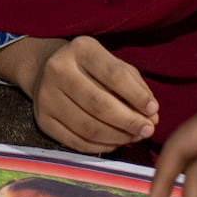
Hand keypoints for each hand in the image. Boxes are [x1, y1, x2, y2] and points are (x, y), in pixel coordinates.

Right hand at [0, 36, 159, 154]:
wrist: (45, 71)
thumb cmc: (91, 69)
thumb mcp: (113, 65)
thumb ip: (135, 87)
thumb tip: (151, 117)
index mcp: (81, 49)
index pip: (113, 74)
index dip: (136, 95)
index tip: (153, 110)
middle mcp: (58, 70)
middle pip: (99, 104)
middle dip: (128, 121)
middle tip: (147, 130)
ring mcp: (46, 97)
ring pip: (87, 127)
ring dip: (117, 137)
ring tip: (133, 137)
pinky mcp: (42, 120)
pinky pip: (76, 141)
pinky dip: (101, 146)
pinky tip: (115, 143)